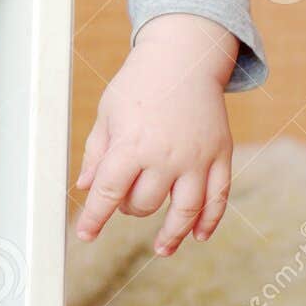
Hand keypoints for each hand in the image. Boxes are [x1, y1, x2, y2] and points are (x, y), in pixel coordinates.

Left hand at [73, 13, 238, 253]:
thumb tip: (84, 186)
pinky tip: (198, 235)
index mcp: (131, 143)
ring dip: (172, 234)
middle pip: (144, 203)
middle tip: (125, 199)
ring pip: (184, 210)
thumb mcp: (108, 112)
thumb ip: (96, 152)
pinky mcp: (220, 154)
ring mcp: (196, 157)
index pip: (108, 191)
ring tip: (161, 248)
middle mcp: (165, 154)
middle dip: (130, 208)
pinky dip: (210, 220)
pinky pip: (218, 197)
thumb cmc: (139, 83)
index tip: (86, 235)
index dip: (94, 217)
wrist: (183, 57)